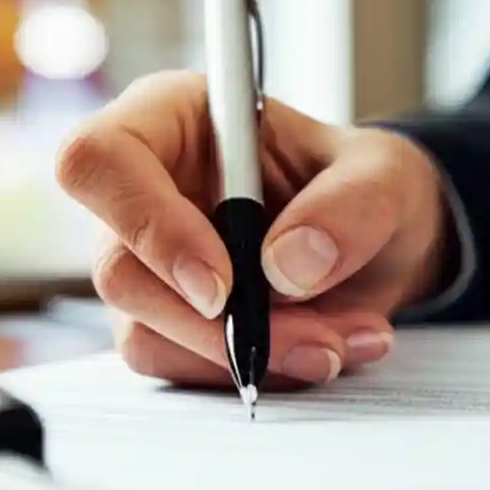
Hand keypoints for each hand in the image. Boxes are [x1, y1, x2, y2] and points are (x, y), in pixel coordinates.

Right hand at [57, 71, 448, 386]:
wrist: (381, 249)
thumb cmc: (367, 188)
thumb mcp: (389, 177)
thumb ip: (351, 207)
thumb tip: (286, 266)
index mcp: (171, 119)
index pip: (100, 159)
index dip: (147, 225)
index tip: (223, 284)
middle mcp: (143, 189)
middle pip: (118, 269)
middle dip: (218, 324)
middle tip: (316, 338)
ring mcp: (146, 262)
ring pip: (145, 332)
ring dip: (248, 355)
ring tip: (342, 341)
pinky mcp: (163, 322)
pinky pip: (178, 367)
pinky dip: (254, 371)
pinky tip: (319, 351)